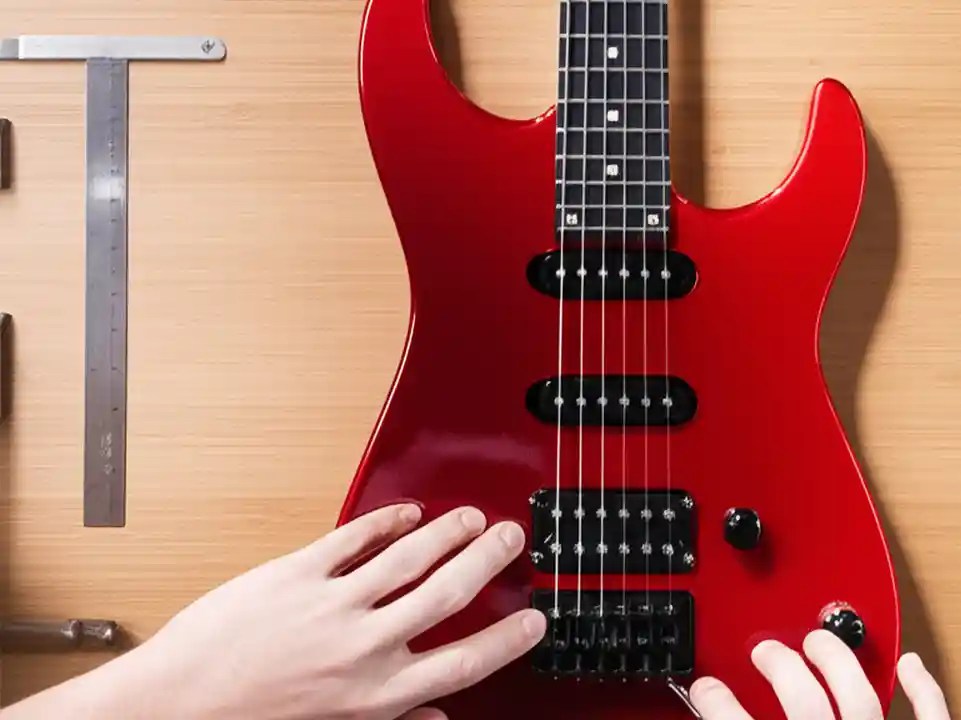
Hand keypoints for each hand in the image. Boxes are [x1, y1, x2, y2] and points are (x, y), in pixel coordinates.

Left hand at [1, 503, 545, 719]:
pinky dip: (385, 522)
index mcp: (375, 695)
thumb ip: (393, 719)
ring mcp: (330, 606)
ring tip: (468, 516)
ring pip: (407, 558)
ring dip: (446, 533)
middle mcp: (361, 648)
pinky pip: (352, 540)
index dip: (506, 639)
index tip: (533, 619)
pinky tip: (406, 514)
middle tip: (509, 537)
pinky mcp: (294, 574)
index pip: (462, 662)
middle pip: (446, 594)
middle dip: (486, 561)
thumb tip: (437, 717)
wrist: (174, 708)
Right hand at [690, 633, 950, 719]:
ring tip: (819, 642)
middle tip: (767, 651)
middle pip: (805, 700)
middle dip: (780, 665)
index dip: (718, 701)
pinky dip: (924, 689)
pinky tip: (912, 664)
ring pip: (860, 697)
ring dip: (838, 662)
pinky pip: (931, 717)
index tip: (706, 686)